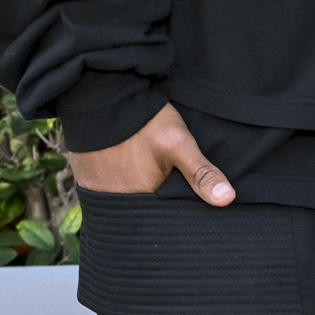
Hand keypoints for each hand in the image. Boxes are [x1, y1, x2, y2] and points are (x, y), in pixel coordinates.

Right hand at [67, 102, 234, 205]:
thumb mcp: (179, 143)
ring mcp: (98, 192)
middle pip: (144, 211)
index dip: (174, 208)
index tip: (180, 195)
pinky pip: (107, 191)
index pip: (163, 218)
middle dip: (156, 202)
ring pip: (125, 201)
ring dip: (135, 193)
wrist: (102, 96)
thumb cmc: (143, 121)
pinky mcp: (87, 180)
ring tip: (143, 172)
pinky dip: (117, 185)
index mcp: (143, 199)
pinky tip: (125, 168)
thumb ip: (201, 173)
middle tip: (163, 178)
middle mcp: (116, 203)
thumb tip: (227, 199)